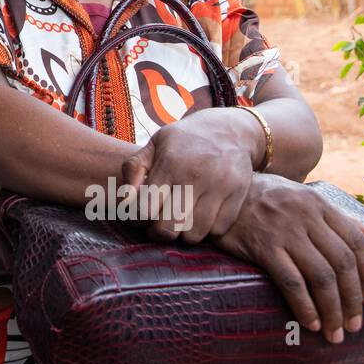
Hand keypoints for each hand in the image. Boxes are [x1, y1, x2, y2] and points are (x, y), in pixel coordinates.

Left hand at [122, 107, 260, 242]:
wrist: (230, 130)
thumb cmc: (184, 140)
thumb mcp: (155, 144)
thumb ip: (133, 168)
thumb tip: (124, 199)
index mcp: (170, 163)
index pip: (145, 209)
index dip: (139, 218)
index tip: (142, 215)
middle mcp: (195, 176)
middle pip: (169, 228)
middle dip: (159, 232)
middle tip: (159, 225)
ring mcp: (219, 187)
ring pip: (194, 234)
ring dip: (183, 234)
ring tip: (180, 221)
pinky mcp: (238, 195)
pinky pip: (218, 230)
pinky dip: (207, 230)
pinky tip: (200, 217)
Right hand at [211, 173, 363, 342]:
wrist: (217, 190)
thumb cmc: (261, 196)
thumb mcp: (300, 196)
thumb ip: (333, 215)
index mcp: (318, 204)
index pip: (356, 242)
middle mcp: (306, 216)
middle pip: (342, 263)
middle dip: (353, 299)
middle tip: (355, 325)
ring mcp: (285, 231)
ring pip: (321, 276)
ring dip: (332, 310)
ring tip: (335, 332)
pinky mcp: (262, 246)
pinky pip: (291, 281)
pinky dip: (305, 306)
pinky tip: (311, 322)